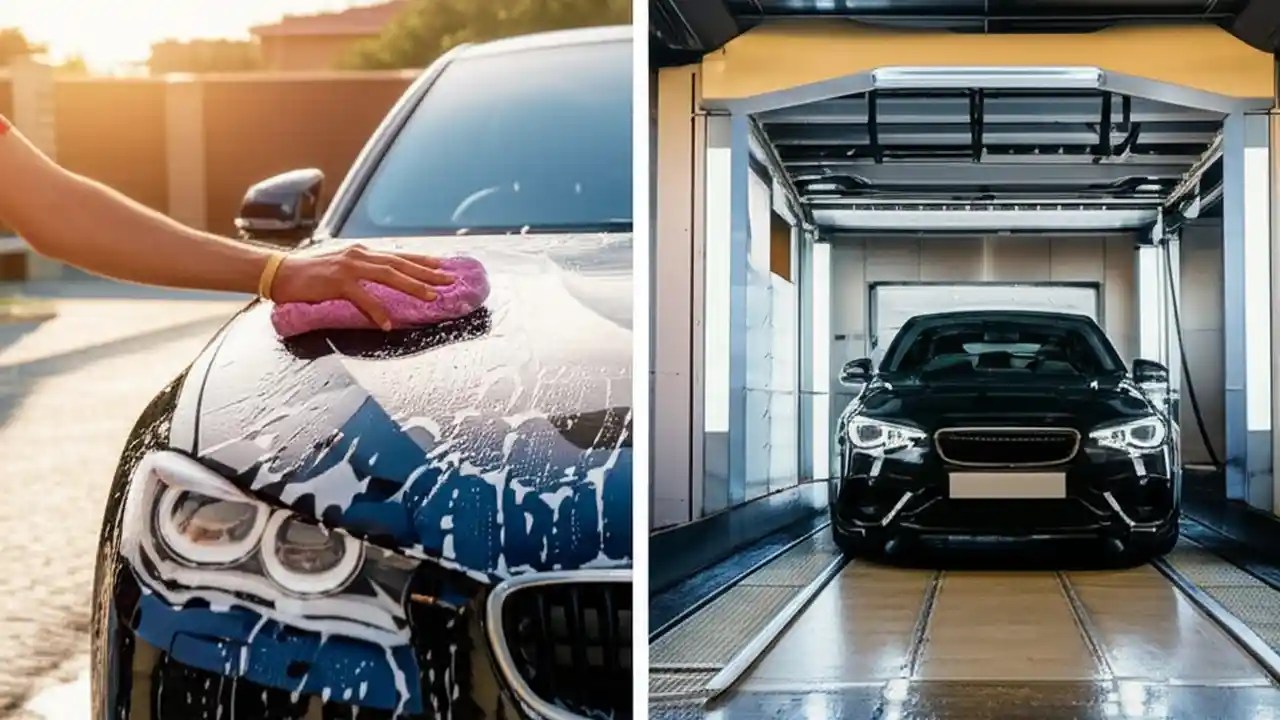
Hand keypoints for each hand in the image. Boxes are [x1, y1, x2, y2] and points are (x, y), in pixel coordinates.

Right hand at [269, 244, 454, 329]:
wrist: (280, 274)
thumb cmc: (310, 275)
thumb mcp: (342, 268)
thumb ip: (363, 272)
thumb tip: (385, 280)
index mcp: (362, 252)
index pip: (399, 255)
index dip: (423, 261)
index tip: (444, 266)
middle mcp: (359, 255)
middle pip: (400, 263)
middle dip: (427, 272)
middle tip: (449, 280)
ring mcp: (349, 267)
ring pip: (388, 275)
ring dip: (412, 286)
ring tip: (430, 297)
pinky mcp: (336, 282)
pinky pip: (363, 298)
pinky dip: (377, 311)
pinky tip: (388, 323)